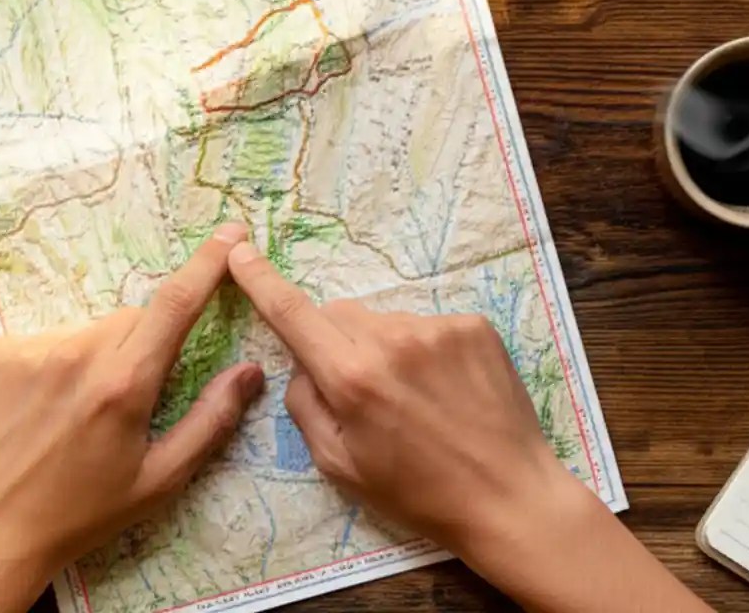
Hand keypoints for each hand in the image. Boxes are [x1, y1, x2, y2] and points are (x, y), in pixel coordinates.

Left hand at [0, 224, 265, 612]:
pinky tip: (39, 410)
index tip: (230, 232)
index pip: (176, 303)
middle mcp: (74, 355)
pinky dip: (52, 365)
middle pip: (132, 319)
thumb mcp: (159, 481)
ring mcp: (27, 350)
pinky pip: (42, 341)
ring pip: (87, 330)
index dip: (208, 263)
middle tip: (129, 399)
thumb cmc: (80, 515)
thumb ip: (211, 421)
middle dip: (144, 345)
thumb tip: (250, 372)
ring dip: (95, 357)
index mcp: (123, 385)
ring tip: (75, 414)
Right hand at [228, 243, 710, 612]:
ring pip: (385, 321)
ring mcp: (438, 328)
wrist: (508, 496)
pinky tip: (447, 390)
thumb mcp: (340, 466)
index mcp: (351, 378)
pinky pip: (428, 325)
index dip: (260, 281)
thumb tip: (301, 365)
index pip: (292, 315)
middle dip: (335, 342)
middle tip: (361, 391)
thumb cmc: (418, 494)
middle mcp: (392, 340)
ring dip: (385, 348)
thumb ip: (306, 407)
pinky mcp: (474, 325)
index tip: (240, 251)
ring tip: (416, 399)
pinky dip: (426, 350)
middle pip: (339, 315)